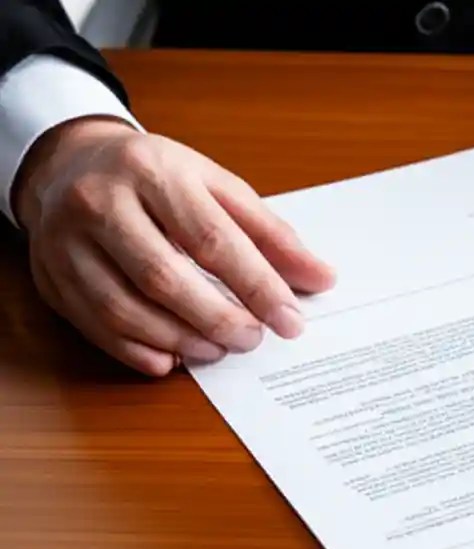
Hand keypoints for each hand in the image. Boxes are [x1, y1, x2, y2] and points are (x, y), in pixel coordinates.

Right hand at [15, 117, 335, 375]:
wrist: (71, 161)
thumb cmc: (156, 177)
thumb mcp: (217, 187)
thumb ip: (270, 234)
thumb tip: (320, 278)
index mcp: (154, 172)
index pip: (213, 239)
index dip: (256, 286)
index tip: (290, 320)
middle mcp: (101, 202)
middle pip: (164, 277)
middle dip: (217, 318)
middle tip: (252, 339)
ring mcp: (66, 241)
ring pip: (124, 308)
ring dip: (180, 340)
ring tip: (218, 348)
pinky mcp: (49, 275)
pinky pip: (95, 326)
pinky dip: (138, 351)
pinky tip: (173, 358)